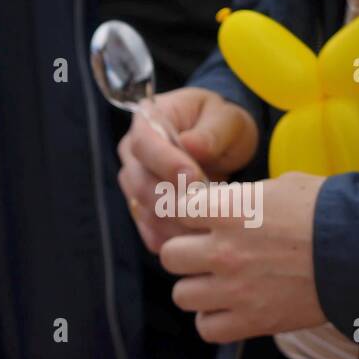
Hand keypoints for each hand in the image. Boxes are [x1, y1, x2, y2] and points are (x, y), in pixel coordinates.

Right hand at [118, 87, 259, 252]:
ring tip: (210, 228)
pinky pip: (150, 232)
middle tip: (208, 211)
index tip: (194, 177)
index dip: (165, 163)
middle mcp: (132, 155)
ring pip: (145, 212)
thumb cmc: (221, 126)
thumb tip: (191, 145)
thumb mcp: (226, 119)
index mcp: (146, 121)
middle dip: (174, 200)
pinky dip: (173, 239)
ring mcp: (133, 185)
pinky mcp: (142, 210)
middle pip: (140, 184)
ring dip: (176, 223)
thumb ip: (211, 132)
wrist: (219, 146)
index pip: (144, 144)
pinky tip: (199, 239)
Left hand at [161, 172, 326, 342]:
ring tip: (219, 283)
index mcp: (229, 211)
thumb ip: (240, 198)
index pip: (175, 210)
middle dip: (186, 253)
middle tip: (206, 254)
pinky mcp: (251, 321)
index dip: (187, 214)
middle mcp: (223, 251)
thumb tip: (215, 204)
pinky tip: (230, 308)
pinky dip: (213, 321)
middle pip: (169, 256)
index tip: (199, 219)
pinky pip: (206, 328)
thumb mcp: (282, 188)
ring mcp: (234, 289)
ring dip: (197, 289)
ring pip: (181, 294)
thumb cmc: (329, 213)